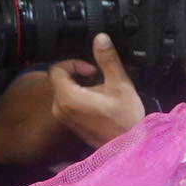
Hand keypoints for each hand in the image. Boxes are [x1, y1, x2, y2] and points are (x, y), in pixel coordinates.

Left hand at [48, 33, 144, 148]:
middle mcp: (60, 108)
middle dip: (78, 72)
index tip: (92, 68)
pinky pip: (67, 100)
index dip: (74, 63)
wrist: (129, 146)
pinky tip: (99, 98)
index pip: (56, 69)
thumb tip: (100, 38)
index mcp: (68, 98)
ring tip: (102, 88)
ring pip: (64, 89)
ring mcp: (63, 117)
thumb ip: (108, 60)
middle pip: (59, 78)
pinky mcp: (69, 122)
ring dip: (80, 83)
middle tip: (100, 76)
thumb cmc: (126, 119)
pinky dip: (80, 94)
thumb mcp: (120, 85)